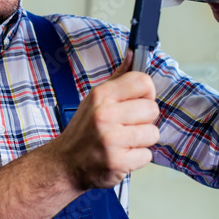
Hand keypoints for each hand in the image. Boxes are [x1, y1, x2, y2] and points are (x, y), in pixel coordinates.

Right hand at [44, 51, 159, 189]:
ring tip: (123, 142)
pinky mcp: (117, 162)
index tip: (137, 102)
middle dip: (144, 120)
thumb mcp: (95, 99)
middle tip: (126, 126)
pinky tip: (121, 155)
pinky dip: (137, 158)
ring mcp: (111, 139)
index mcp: (101, 95)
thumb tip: (134, 54)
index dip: (146, 94)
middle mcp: (105, 114)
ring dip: (141, 141)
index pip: (143, 82)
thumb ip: (119, 78)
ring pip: (153, 133)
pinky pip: (147, 155)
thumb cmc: (84, 131)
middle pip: (152, 109)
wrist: (64, 163)